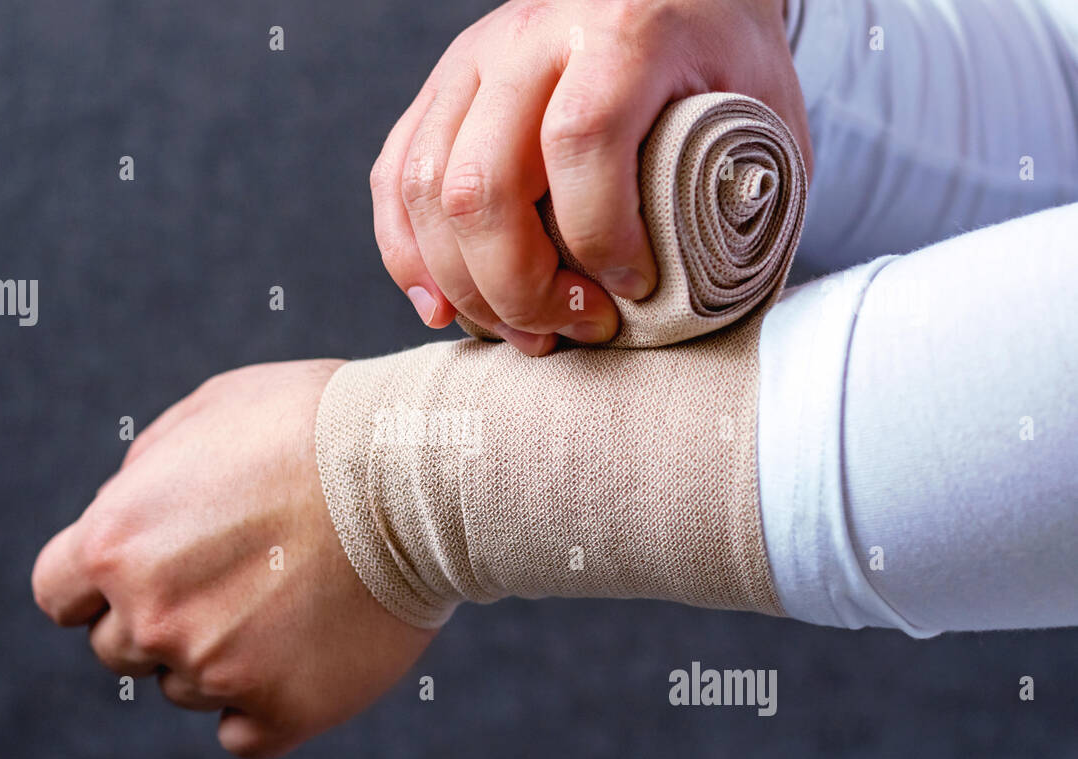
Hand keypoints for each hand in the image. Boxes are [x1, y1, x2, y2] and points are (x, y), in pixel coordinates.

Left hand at [31, 360, 436, 758]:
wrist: (417, 471)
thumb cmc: (315, 424)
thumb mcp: (208, 412)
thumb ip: (146, 474)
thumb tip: (124, 516)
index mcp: (115, 542)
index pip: (59, 595)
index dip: (95, 586)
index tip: (140, 575)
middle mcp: (151, 618)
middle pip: (119, 649)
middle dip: (161, 617)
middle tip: (234, 576)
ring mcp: (216, 671)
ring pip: (184, 689)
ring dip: (219, 655)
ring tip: (288, 597)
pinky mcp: (283, 712)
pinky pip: (243, 734)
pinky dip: (263, 704)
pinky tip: (301, 653)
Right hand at [371, 0, 810, 355]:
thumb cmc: (722, 62)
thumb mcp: (759, 118)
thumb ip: (732, 202)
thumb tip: (692, 305)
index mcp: (623, 31)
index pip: (581, 143)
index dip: (600, 239)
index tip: (633, 290)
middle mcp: (530, 36)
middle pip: (482, 184)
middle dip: (519, 289)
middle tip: (571, 329)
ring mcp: (472, 60)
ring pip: (426, 191)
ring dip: (464, 286)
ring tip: (520, 332)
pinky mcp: (439, 90)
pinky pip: (395, 180)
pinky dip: (408, 256)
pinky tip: (441, 306)